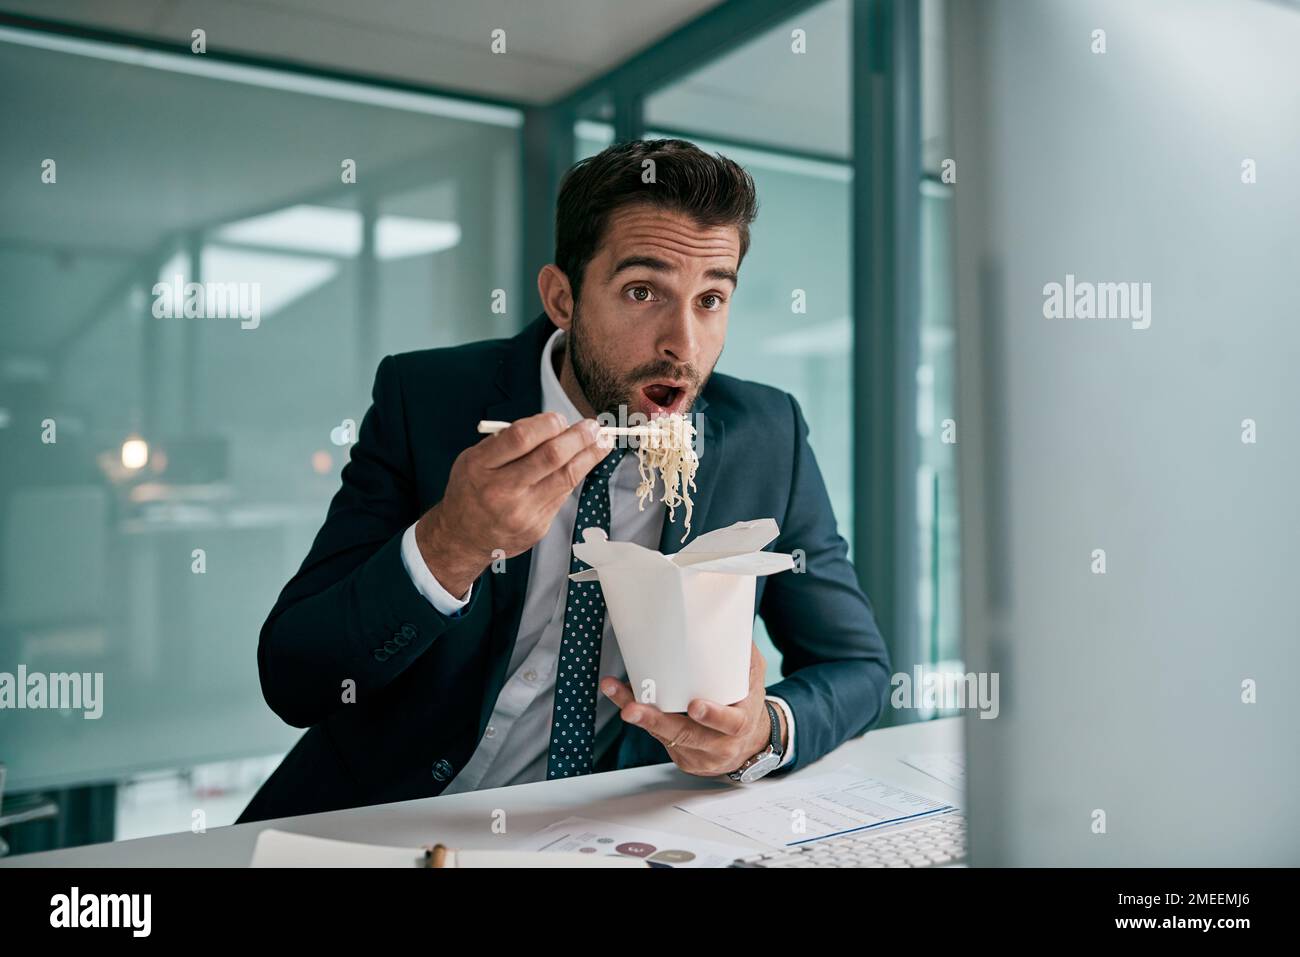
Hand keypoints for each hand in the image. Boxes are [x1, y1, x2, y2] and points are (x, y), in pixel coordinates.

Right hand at [415, 412, 611, 596]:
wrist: (462, 538)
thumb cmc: (472, 491)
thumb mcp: (474, 459)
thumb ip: (507, 441)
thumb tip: (553, 425)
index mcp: (479, 466)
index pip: (521, 437)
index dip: (548, 423)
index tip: (561, 418)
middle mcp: (500, 490)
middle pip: (550, 456)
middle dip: (578, 437)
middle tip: (591, 427)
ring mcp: (521, 512)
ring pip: (566, 478)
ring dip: (589, 456)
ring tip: (601, 442)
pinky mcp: (536, 528)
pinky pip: (562, 495)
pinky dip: (574, 476)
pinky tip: (582, 464)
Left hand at [600, 643, 785, 776]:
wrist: (751, 742)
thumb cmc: (747, 702)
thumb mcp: (753, 676)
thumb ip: (741, 654)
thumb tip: (723, 618)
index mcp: (741, 724)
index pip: (731, 723)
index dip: (713, 716)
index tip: (694, 705)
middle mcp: (720, 745)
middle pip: (686, 735)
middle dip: (656, 721)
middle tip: (632, 708)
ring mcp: (699, 755)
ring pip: (665, 738)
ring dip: (639, 718)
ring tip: (619, 698)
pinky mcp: (683, 757)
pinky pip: (659, 739)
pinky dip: (642, 720)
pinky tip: (624, 700)